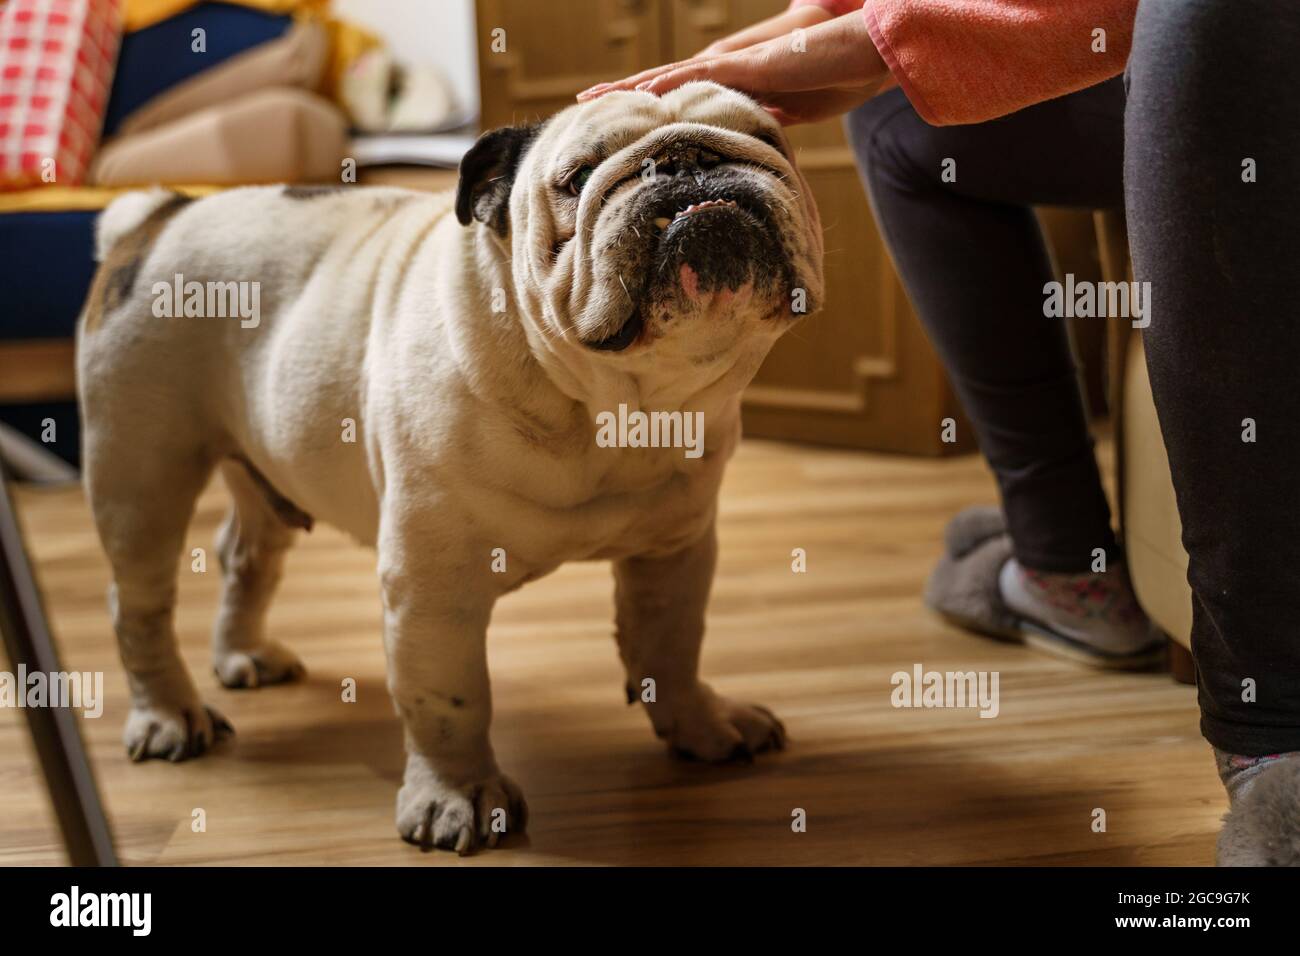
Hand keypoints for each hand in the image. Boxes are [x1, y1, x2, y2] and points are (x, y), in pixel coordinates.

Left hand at [576, 12, 888, 126]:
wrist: (866, 53)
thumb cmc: (839, 77)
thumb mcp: (795, 111)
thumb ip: (766, 118)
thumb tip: (747, 137)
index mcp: (737, 83)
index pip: (683, 94)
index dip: (649, 104)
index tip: (619, 119)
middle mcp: (728, 69)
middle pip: (664, 81)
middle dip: (623, 94)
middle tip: (583, 104)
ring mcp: (735, 64)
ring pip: (670, 75)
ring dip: (631, 87)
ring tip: (593, 98)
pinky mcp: (748, 66)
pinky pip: (699, 74)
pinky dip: (669, 83)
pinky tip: (642, 93)